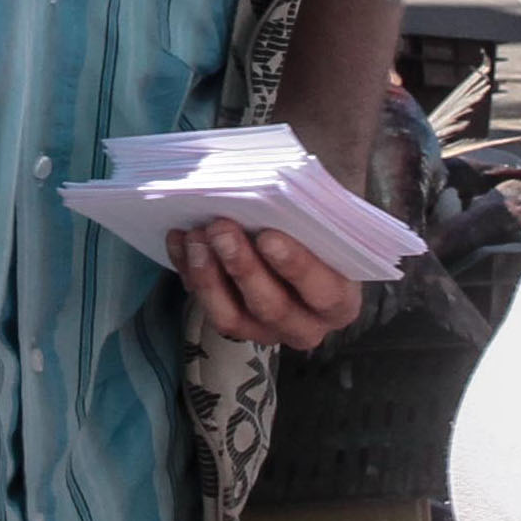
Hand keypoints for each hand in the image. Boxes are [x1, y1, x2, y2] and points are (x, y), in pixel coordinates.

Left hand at [171, 219, 361, 351]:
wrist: (294, 235)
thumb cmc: (316, 223)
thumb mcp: (326, 213)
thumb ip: (316, 208)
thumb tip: (284, 189)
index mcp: (340, 300)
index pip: (324, 291)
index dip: (297, 267)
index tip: (268, 237)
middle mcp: (304, 325)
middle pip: (272, 307)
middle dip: (243, 267)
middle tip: (221, 229)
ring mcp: (264, 330)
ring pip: (231, 318)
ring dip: (209, 276)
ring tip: (196, 237)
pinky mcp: (231, 323)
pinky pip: (204, 306)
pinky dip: (188, 272)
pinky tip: (180, 240)